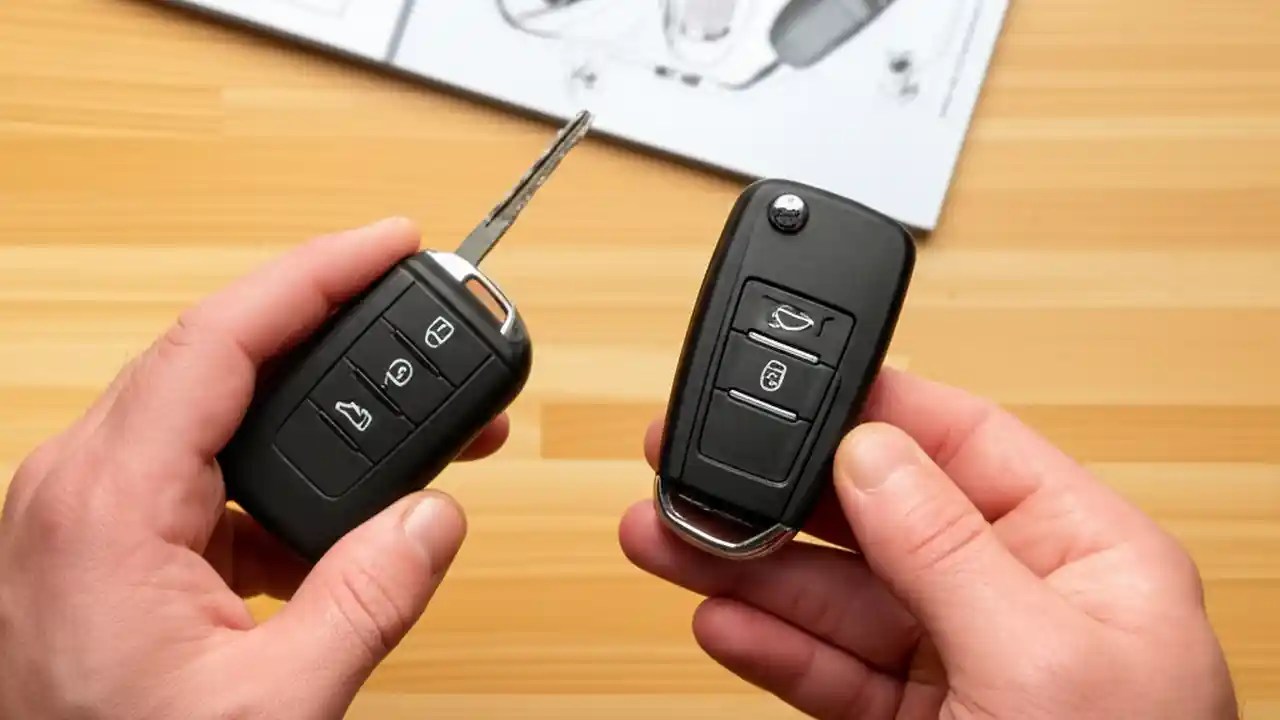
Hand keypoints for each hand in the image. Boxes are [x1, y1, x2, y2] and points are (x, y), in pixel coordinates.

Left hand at [0, 219, 507, 718]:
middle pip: (221, 355)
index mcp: (107, 503)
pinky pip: (205, 469)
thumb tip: (434, 518)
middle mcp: (82, 486)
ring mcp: (89, 511)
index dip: (316, 272)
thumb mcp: (270, 708)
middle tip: (424, 318)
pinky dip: (282, 470)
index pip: (220, 336)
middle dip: (337, 330)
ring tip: (410, 418)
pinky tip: (341, 504)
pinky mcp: (107, 542)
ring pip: (216, 409)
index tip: (391, 242)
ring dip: (317, 405)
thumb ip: (367, 600)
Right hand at [621, 368, 1238, 718]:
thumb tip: (870, 453)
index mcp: (1085, 554)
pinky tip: (722, 621)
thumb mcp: (1040, 663)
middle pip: (874, 518)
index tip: (783, 388)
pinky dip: (771, 648)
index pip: (964, 444)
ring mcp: (964, 666)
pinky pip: (830, 670)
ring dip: (746, 570)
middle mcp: (1020, 599)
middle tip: (689, 470)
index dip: (868, 411)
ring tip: (669, 539)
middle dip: (776, 496)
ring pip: (834, 597)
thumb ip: (948, 550)